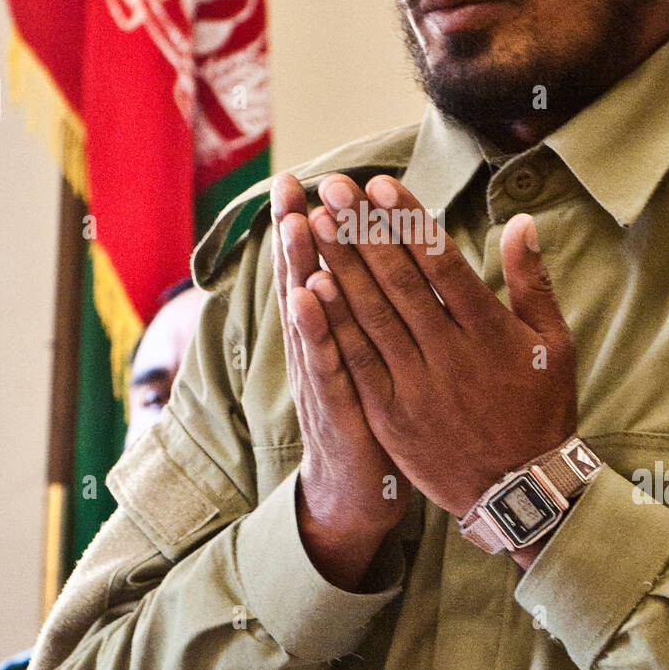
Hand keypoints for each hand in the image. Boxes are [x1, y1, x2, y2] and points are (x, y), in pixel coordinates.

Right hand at [271, 174, 410, 589]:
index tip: (305, 177)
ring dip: (300, 267)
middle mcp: (315, 347)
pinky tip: (308, 296)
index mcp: (329, 331)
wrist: (357, 492)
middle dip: (296, 230)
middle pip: (303, 278)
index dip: (309, 224)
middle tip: (290, 183)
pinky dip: (314, 329)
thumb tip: (378, 258)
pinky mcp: (334, 407)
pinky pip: (324, 362)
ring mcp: (319, 377)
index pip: (318, 267)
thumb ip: (370, 310)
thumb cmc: (372, 416)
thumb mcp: (370, 358)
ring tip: (295, 222)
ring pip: (308, 314)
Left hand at [300, 173, 577, 519]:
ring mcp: (417, 387)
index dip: (407, 222)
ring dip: (341, 266)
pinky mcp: (391, 415)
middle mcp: (451, 354)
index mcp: (491, 331)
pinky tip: (311, 289)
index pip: (442, 263)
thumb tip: (521, 220)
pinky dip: (334, 325)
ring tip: (316, 223)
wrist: (520, 491)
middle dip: (363, 230)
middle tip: (334, 188)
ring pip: (372, 316)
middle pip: (399, 282)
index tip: (380, 185)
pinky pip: (357, 362)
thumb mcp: (554, 342)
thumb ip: (533, 280)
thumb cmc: (541, 409)